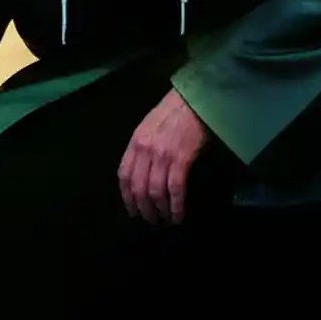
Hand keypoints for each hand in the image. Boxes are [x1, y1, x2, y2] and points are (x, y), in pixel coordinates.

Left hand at [117, 88, 209, 225]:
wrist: (196, 99)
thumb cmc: (175, 111)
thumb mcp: (149, 126)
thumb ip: (142, 147)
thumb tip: (142, 172)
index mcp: (135, 141)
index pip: (124, 175)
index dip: (127, 197)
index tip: (132, 210)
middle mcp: (144, 150)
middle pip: (138, 187)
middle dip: (143, 208)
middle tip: (151, 220)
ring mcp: (162, 155)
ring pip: (155, 192)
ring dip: (160, 210)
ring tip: (165, 220)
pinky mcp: (181, 159)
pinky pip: (175, 189)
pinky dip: (176, 205)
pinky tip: (178, 214)